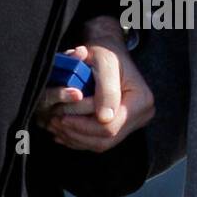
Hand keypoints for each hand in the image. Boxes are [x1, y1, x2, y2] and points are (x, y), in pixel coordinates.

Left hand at [36, 19, 153, 151]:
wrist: (109, 53)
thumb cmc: (106, 53)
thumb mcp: (104, 63)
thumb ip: (106, 89)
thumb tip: (104, 118)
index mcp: (142, 101)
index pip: (111, 126)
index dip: (83, 125)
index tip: (61, 117)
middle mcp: (141, 115)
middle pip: (106, 139)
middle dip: (77, 133)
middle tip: (54, 123)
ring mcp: (132, 124)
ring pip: (101, 143)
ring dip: (75, 138)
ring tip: (55, 126)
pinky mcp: (121, 127)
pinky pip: (99, 141)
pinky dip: (78, 138)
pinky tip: (62, 131)